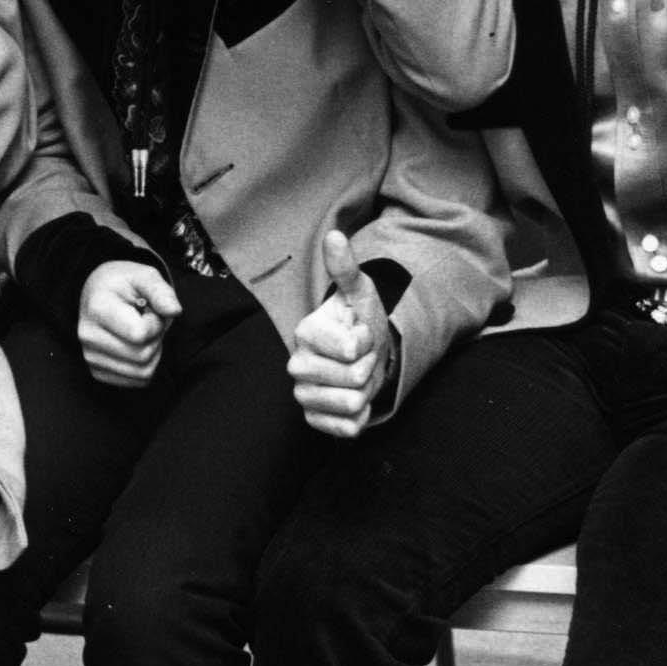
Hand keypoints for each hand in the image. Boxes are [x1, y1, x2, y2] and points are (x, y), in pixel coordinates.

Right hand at [77, 260, 181, 386]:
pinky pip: (138, 381)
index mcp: (97, 308)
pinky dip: (146, 365)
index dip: (155, 322)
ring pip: (143, 373)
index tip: (149, 310)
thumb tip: (174, 311)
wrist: (97, 294)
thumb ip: (161, 291)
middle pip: (143, 356)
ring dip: (153, 353)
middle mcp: (88, 336)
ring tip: (142, 333)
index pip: (140, 334)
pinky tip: (136, 345)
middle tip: (148, 322)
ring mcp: (90, 357)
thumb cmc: (123, 284)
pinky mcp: (98, 372)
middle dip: (156, 339)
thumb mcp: (144, 276)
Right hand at [289, 229, 396, 437]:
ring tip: (358, 377)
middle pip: (353, 378)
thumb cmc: (359, 322)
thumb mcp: (360, 293)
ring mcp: (303, 394)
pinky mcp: (313, 419)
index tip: (361, 333)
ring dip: (367, 392)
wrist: (362, 357)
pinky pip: (346, 428)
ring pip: (351, 404)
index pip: (352, 347)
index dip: (368, 341)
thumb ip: (346, 269)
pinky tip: (354, 399)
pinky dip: (359, 416)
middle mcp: (297, 365)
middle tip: (362, 357)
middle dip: (369, 367)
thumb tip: (335, 236)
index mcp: (305, 332)